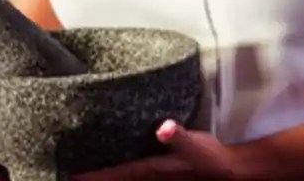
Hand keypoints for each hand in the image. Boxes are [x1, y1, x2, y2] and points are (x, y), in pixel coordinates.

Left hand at [72, 120, 233, 179]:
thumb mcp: (196, 143)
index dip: (97, 175)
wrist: (231, 174)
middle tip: (71, 179)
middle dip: (97, 180)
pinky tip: (120, 176)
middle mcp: (153, 180)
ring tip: (86, 179)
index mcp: (154, 170)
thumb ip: (178, 135)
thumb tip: (164, 128)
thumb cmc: (211, 158)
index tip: (74, 176)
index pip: (120, 173)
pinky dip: (125, 178)